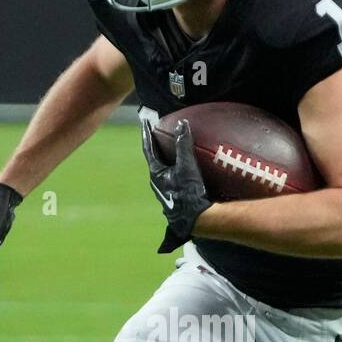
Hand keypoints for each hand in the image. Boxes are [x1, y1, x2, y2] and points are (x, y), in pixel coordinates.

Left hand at [141, 117, 211, 253]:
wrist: (196, 219)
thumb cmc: (189, 192)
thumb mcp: (187, 166)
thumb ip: (183, 145)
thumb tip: (181, 124)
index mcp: (156, 174)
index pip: (148, 149)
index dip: (147, 134)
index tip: (145, 122)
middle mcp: (157, 183)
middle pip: (154, 159)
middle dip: (156, 145)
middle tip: (157, 132)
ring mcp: (165, 191)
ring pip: (163, 170)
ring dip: (165, 158)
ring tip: (169, 149)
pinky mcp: (175, 197)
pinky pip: (172, 177)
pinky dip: (175, 168)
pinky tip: (183, 169)